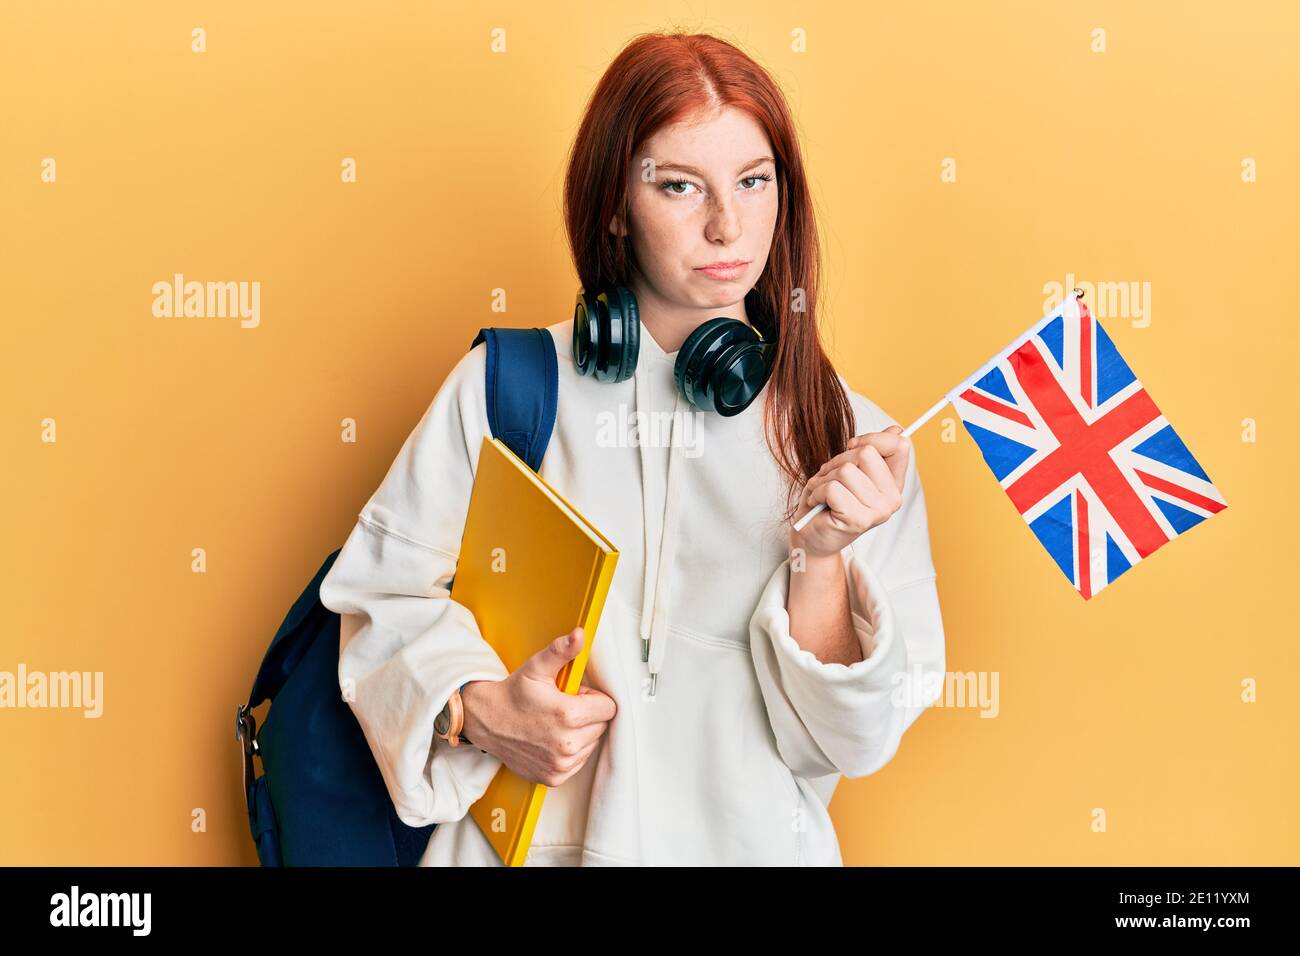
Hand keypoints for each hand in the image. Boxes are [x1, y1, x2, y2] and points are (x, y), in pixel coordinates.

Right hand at [459, 627, 615, 787]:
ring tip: (555, 723)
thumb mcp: (537, 668)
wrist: (486, 721)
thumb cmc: (513, 693)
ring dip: (580, 734)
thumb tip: (580, 634)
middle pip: (601, 726)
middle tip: (561, 707)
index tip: (573, 695)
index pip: (608, 707)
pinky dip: (570, 751)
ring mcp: (561, 765)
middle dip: (587, 715)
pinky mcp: (554, 777)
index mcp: (569, 716)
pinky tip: (551, 739)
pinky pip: (579, 762)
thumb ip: (562, 651)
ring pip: (591, 744)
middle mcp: (567, 745)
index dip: (592, 698)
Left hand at [790, 425, 909, 559]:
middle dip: (839, 461)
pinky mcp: (858, 521)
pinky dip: (817, 492)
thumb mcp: (851, 470)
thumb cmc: (828, 501)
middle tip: (830, 479)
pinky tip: (819, 504)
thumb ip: (873, 451)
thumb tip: (897, 430)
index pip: (899, 445)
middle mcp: (892, 498)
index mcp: (894, 484)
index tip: (852, 447)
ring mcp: (878, 511)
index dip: (871, 439)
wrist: (811, 537)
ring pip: (846, 470)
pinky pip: (832, 488)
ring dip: (824, 479)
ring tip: (823, 494)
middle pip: (866, 453)